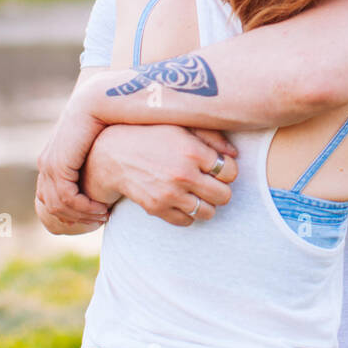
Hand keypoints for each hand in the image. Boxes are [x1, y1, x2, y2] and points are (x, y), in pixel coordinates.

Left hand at [35, 89, 109, 234]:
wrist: (98, 100)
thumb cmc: (106, 122)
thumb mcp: (97, 151)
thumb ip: (95, 167)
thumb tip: (107, 184)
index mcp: (53, 160)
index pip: (50, 199)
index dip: (72, 214)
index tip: (95, 216)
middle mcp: (46, 163)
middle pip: (50, 206)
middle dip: (76, 219)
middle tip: (99, 221)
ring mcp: (49, 164)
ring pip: (58, 205)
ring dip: (82, 215)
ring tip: (103, 216)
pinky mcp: (58, 163)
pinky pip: (65, 197)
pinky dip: (83, 207)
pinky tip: (101, 207)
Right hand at [82, 122, 237, 226]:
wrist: (112, 154)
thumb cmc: (151, 135)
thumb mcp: (181, 126)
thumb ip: (212, 136)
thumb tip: (235, 154)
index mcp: (192, 151)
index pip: (230, 171)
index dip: (227, 169)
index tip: (217, 166)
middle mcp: (184, 175)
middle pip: (224, 196)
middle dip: (220, 188)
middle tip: (209, 180)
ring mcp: (170, 195)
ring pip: (209, 212)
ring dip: (206, 203)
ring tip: (196, 191)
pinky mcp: (158, 209)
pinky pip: (187, 222)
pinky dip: (187, 213)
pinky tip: (181, 199)